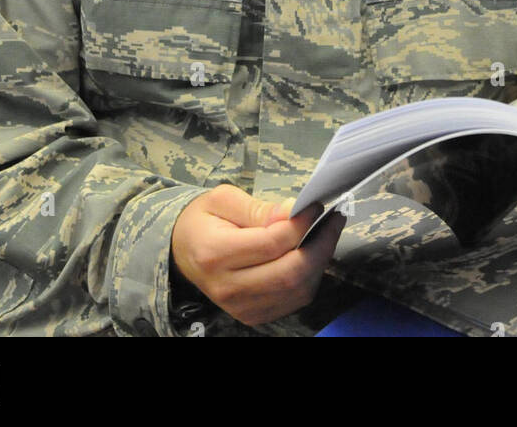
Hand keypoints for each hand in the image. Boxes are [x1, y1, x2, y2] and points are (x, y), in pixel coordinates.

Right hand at [170, 184, 343, 327]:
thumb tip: (291, 212)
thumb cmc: (203, 221)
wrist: (183, 253)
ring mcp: (240, 307)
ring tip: (326, 232)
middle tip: (333, 219)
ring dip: (320, 260)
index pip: (272, 244)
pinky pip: (294, 300)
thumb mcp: (222, 200)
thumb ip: (257, 208)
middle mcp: (227, 287)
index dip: (301, 224)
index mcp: (215, 254)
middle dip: (321, 244)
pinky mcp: (252, 315)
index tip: (316, 205)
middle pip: (290, 272)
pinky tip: (312, 254)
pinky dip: (310, 277)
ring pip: (297, 289)